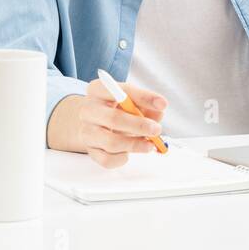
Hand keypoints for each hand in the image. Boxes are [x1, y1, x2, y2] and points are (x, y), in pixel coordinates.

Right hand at [48, 78, 166, 167]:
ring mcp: (87, 131)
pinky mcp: (90, 150)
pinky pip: (107, 159)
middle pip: (114, 119)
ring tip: (149, 144)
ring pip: (111, 142)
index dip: (144, 98)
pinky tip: (129, 152)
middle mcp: (88, 110)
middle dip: (140, 126)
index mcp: (98, 90)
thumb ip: (145, 103)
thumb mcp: (130, 98)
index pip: (121, 91)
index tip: (162, 105)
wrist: (93, 121)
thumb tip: (158, 113)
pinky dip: (122, 158)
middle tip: (157, 129)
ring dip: (135, 145)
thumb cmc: (115, 108)